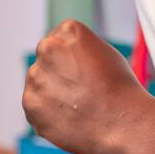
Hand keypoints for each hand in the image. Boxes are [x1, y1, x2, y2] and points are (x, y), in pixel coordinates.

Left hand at [22, 20, 153, 153]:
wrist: (123, 123)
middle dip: (58, 74)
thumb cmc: (120, 89)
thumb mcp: (104, 53)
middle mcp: (47, 48)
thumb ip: (76, 50)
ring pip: (38, 83)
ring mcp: (35, 77)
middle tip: (81, 91)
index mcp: (68, 30)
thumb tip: (61, 59)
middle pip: (46, 60)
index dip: (72, 59)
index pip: (58, 39)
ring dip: (51, 93)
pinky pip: (35, 106)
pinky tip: (70, 117)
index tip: (85, 72)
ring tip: (78, 106)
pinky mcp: (31, 103)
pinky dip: (48, 113)